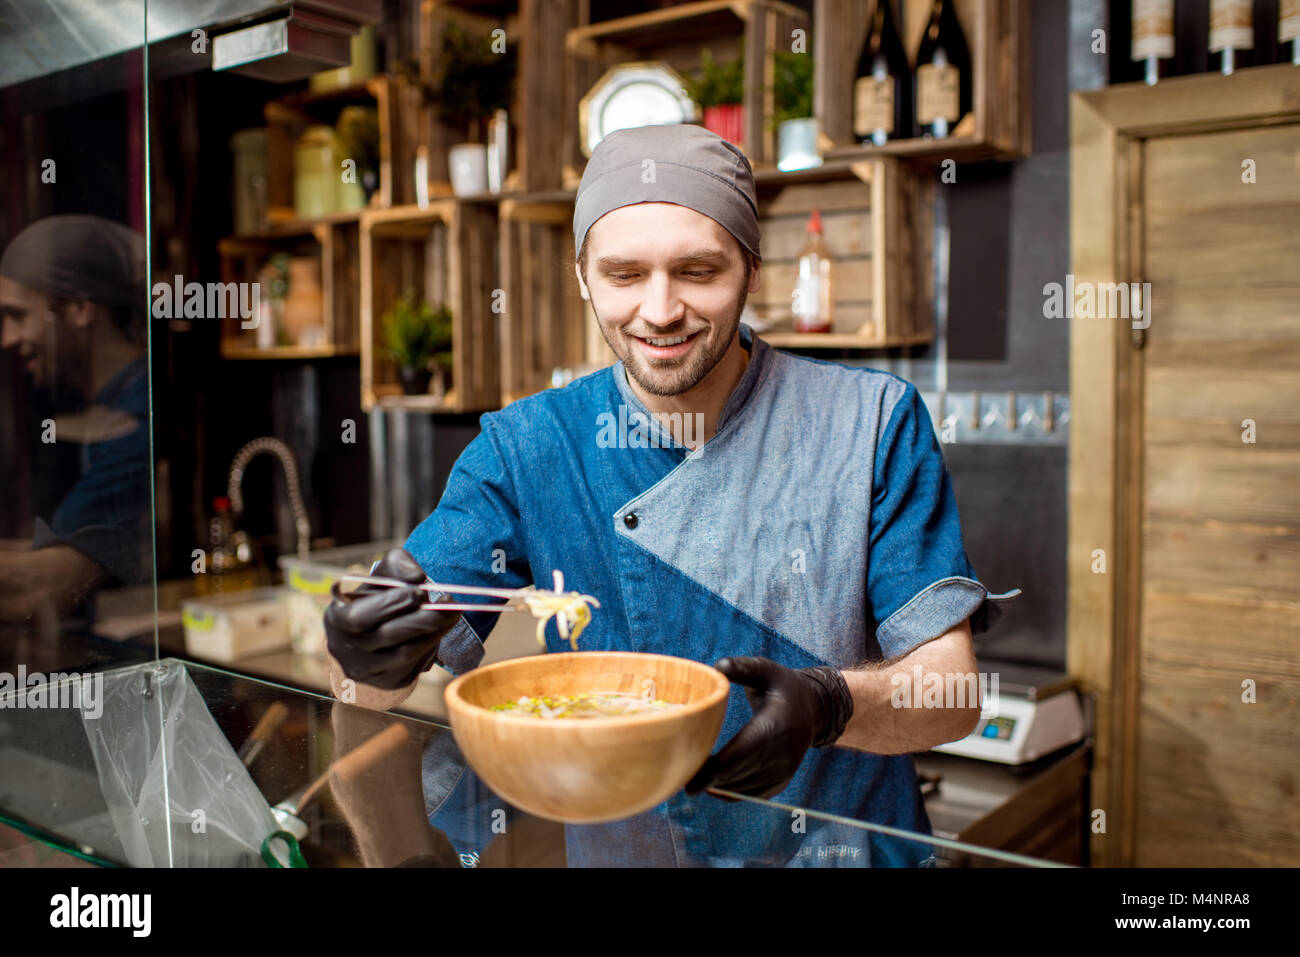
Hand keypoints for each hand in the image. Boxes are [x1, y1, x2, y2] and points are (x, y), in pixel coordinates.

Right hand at [324, 548, 459, 689]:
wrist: (367, 638)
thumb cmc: (376, 599)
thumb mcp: (381, 575)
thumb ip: (397, 564)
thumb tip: (416, 577)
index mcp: (336, 618)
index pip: (360, 616)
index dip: (393, 603)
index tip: (421, 590)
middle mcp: (345, 648)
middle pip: (387, 635)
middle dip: (423, 617)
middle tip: (448, 601)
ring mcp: (365, 669)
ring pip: (404, 652)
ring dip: (434, 631)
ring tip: (452, 613)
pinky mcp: (385, 681)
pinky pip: (412, 665)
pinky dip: (430, 645)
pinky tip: (441, 630)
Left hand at [684, 657, 852, 799]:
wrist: (813, 709)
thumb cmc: (782, 686)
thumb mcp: (766, 670)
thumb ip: (743, 667)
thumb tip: (719, 666)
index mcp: (775, 726)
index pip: (740, 754)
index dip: (713, 770)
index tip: (688, 777)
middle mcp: (781, 755)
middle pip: (736, 775)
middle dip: (706, 779)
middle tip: (677, 774)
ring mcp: (782, 772)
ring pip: (740, 789)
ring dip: (714, 786)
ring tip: (689, 776)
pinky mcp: (779, 783)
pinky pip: (748, 795)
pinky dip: (727, 792)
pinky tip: (709, 784)